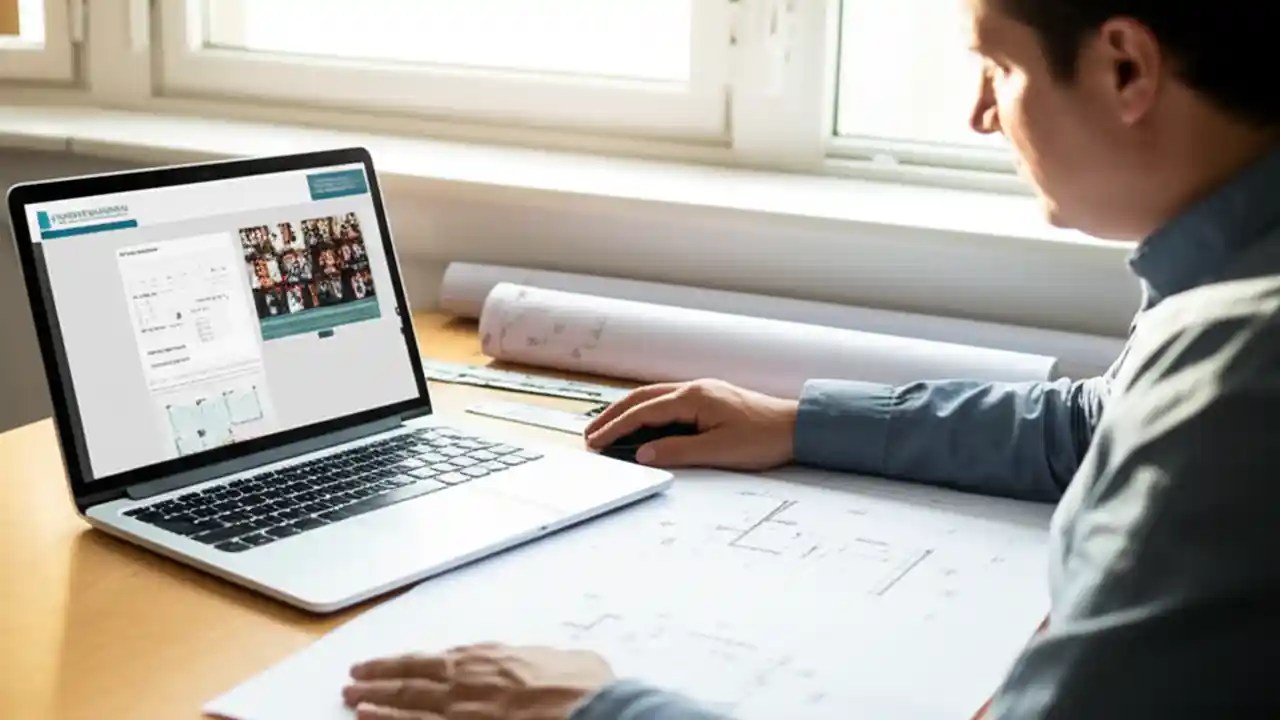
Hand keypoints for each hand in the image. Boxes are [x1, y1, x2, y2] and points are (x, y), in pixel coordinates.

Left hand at [343, 643, 613, 719]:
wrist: (590, 710)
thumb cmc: (582, 688)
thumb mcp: (562, 660)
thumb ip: (535, 661)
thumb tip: (541, 663)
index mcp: (490, 657)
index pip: (437, 657)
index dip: (409, 661)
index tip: (390, 662)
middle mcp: (468, 676)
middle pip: (413, 674)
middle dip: (380, 675)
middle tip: (353, 676)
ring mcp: (460, 706)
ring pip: (406, 698)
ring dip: (374, 696)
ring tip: (350, 695)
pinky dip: (387, 719)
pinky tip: (366, 716)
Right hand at [584, 379, 798, 470]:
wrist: (797, 426)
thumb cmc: (763, 438)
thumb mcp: (718, 451)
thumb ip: (677, 451)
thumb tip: (643, 454)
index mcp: (693, 398)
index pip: (644, 412)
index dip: (616, 428)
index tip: (595, 442)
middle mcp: (694, 388)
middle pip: (641, 398)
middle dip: (613, 415)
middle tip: (590, 434)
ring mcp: (702, 391)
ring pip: (653, 397)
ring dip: (627, 411)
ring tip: (607, 428)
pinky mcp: (709, 398)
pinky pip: (668, 401)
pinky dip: (646, 411)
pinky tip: (641, 422)